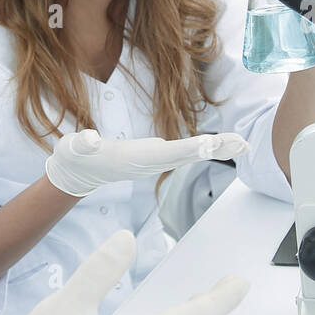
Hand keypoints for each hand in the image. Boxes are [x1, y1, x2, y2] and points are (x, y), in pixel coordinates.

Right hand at [45, 128, 248, 197]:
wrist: (77, 174)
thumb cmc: (74, 158)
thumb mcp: (72, 148)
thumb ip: (81, 143)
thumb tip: (90, 139)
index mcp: (131, 160)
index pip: (163, 154)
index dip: (186, 149)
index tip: (209, 145)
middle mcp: (147, 164)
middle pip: (185, 157)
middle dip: (213, 151)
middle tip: (241, 144)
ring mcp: (152, 163)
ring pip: (189, 156)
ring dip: (216, 150)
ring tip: (243, 143)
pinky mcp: (155, 158)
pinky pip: (185, 154)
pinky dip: (205, 149)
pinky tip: (222, 144)